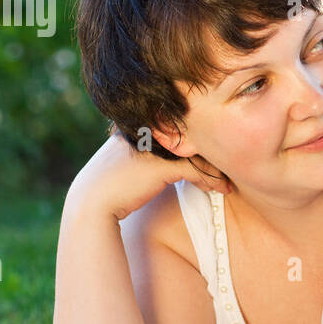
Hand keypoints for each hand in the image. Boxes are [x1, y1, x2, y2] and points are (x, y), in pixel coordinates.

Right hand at [69, 131, 231, 222]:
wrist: (92, 203)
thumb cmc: (112, 185)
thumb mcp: (133, 160)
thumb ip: (152, 151)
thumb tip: (176, 157)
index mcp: (141, 121)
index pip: (182, 123)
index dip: (201, 138)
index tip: (215, 153)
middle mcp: (149, 127)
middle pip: (193, 133)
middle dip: (213, 150)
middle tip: (230, 164)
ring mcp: (155, 144)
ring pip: (199, 150)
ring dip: (216, 167)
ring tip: (228, 181)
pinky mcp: (162, 165)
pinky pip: (197, 169)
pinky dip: (212, 180)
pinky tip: (221, 190)